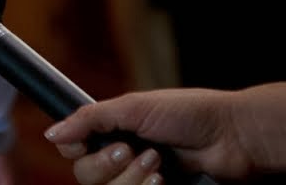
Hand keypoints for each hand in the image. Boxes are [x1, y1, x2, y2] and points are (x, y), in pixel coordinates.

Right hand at [46, 89, 253, 183]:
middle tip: (136, 151)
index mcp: (113, 131)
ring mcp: (141, 180)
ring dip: (133, 180)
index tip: (91, 144)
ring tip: (159, 164)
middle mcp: (123, 157)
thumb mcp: (135, 107)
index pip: (74, 151)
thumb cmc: (190, 113)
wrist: (233, 137)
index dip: (76, 151)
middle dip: (111, 167)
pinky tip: (166, 180)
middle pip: (88, 178)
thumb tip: (52, 133)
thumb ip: (90, 119)